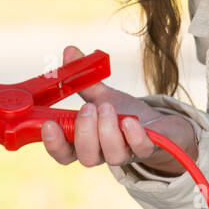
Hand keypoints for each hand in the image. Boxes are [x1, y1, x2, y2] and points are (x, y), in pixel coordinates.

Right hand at [40, 44, 198, 175]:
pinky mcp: (148, 148)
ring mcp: (126, 153)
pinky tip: (130, 121)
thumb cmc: (124, 113)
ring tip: (108, 107)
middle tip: (89, 109)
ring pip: (112, 156)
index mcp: (85, 142)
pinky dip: (134, 136)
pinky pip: (140, 149)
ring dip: (107, 131)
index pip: (64, 153)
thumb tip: (69, 51)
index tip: (49, 124)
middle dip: (85, 133)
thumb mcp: (101, 95)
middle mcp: (103, 152)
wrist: (159, 124)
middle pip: (87, 157)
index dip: (54, 143)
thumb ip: (82, 79)